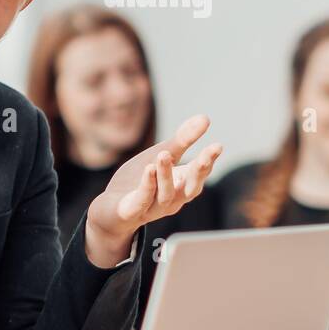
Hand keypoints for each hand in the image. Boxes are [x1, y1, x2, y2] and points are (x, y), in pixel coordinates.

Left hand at [84, 114, 222, 266]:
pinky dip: (147, 185)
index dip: (209, 160)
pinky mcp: (133, 212)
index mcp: (181, 185)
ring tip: (163, 155)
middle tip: (206, 156)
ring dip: (165, 175)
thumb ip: (181, 140)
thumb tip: (205, 118)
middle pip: (190, 188)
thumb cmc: (140, 180)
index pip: (198, 173)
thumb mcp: (160, 155)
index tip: (217, 145)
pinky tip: (148, 169)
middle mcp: (172, 199)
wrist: (110, 208)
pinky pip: (142, 200)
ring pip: (165, 194)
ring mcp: (153, 208)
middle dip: (199, 173)